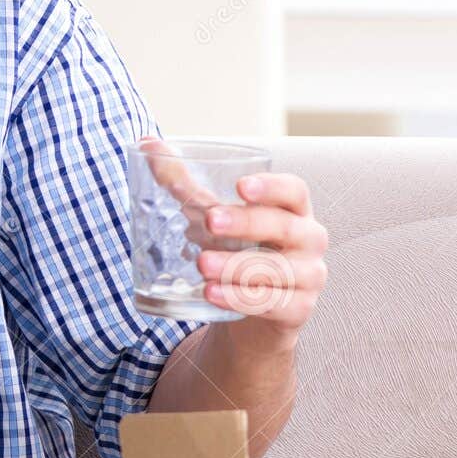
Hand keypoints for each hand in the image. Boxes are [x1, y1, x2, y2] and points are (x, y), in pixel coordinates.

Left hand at [137, 136, 328, 335]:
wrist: (252, 313)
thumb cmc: (236, 252)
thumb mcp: (213, 218)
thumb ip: (184, 184)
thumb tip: (147, 143)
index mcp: (292, 210)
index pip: (294, 191)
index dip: (271, 187)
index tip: (239, 186)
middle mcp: (308, 240)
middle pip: (284, 226)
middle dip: (246, 223)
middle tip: (209, 221)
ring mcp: (308, 276)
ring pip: (276, 269)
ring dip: (236, 266)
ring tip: (201, 263)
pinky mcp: (298, 310)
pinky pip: (273, 303)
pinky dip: (240, 298)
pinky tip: (211, 293)